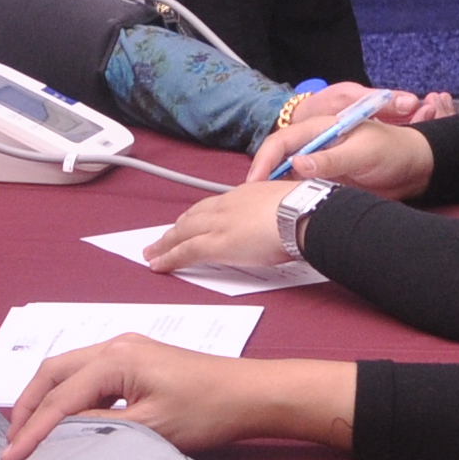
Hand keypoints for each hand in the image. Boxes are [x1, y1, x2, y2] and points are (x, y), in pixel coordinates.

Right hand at [4, 336, 349, 459]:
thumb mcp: (151, 427)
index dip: (33, 429)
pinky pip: (86, 373)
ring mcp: (124, 347)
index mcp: (115, 358)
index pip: (60, 397)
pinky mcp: (134, 358)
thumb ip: (100, 427)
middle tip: (11, 440)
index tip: (12, 456)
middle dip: (27, 405)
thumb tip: (61, 433)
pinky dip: (66, 393)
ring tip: (28, 430)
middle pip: (52, 372)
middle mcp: (114, 344)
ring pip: (66, 369)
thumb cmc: (208, 410)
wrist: (249, 394)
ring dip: (44, 397)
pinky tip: (63, 417)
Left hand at [143, 180, 293, 272]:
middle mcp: (227, 205)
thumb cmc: (306, 209)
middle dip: (176, 229)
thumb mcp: (288, 202)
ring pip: (183, 233)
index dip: (198, 215)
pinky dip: (169, 258)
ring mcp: (219, 224)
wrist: (303, 213)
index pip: (214, 206)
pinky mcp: (216, 244)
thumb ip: (277, 211)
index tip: (189, 222)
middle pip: (193, 217)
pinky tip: (158, 265)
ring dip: (166, 243)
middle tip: (162, 239)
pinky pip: (186, 252)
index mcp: (245, 194)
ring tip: (152, 253)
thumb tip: (283, 220)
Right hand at [248, 83, 436, 194]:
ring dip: (271, 192)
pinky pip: (300, 191)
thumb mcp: (363, 153)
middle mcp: (315, 146)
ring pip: (285, 177)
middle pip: (277, 159)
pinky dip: (287, 201)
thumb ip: (332, 158)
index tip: (256, 181)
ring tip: (260, 212)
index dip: (265, 160)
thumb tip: (296, 165)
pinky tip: (281, 215)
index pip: (282, 141)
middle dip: (261, 178)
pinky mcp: (324, 184)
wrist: (416, 170)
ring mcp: (319, 166)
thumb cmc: (393, 152)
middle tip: (249, 202)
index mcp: (322, 129)